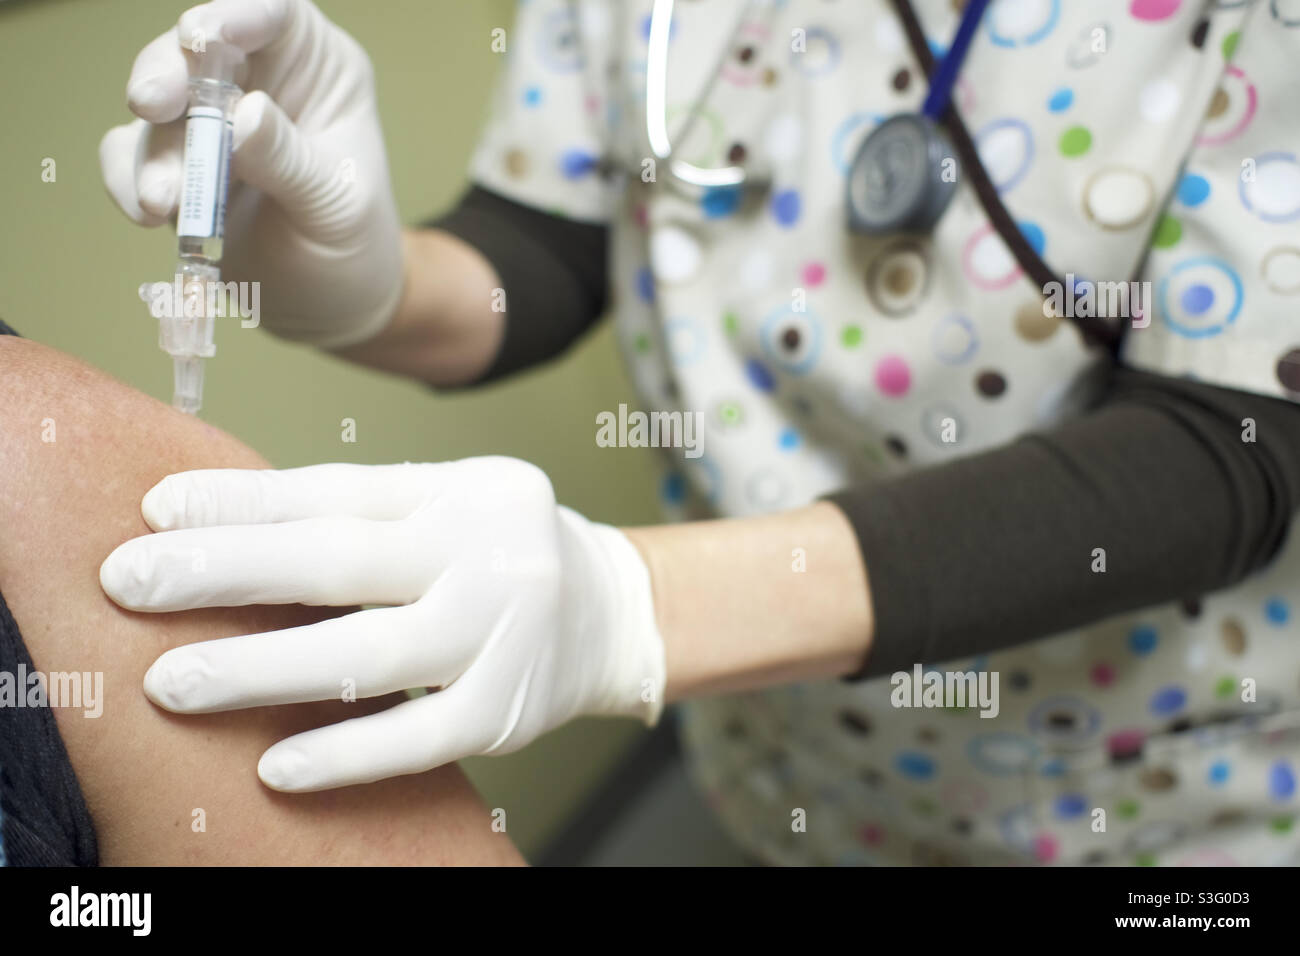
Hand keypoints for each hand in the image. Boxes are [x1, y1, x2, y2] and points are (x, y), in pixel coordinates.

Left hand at [99, 458, 666, 790]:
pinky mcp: (508, 712)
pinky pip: (417, 736)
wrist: (613, 614)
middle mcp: (489, 553)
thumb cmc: (503, 553)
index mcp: (466, 490)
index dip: (245, 502)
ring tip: (172, 682)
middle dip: (226, 570)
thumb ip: (363, 515)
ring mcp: (504, 634)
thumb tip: (223, 531)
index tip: (158, 508)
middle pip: (342, 561)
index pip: (339, 490)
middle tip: (130, 581)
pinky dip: (343, 752)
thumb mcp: (451, 507)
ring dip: (261, 669)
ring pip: (371, 654)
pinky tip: (272, 765)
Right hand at [100, 0, 403, 347]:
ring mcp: (210, 119)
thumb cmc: (351, 248)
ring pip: (158, 104)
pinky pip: (131, 151)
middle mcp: (261, 80)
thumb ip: (290, 160)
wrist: (328, 309)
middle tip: (149, 108)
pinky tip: (146, 213)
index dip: (236, 14)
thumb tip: (244, 115)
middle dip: (167, 76)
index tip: (202, 36)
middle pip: (197, 49)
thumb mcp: (335, 206)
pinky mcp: (174, 161)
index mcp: (319, 69)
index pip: (277, 15)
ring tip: (162, 204)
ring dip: (152, 151)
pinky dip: (127, 178)